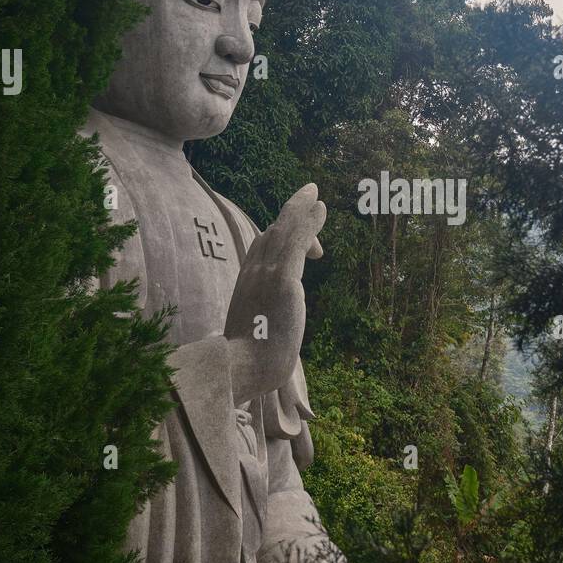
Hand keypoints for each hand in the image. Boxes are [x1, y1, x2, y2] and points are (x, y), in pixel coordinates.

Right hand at [224, 184, 325, 401]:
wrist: (242, 368)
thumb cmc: (248, 362)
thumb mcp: (254, 337)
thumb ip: (261, 325)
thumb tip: (266, 337)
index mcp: (247, 285)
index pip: (261, 250)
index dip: (278, 237)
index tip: (299, 239)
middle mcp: (252, 272)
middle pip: (272, 234)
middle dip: (291, 216)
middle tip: (311, 200)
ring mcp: (266, 272)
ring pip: (284, 229)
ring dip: (300, 209)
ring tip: (316, 194)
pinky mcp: (282, 277)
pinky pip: (296, 238)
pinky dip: (307, 220)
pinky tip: (320, 208)